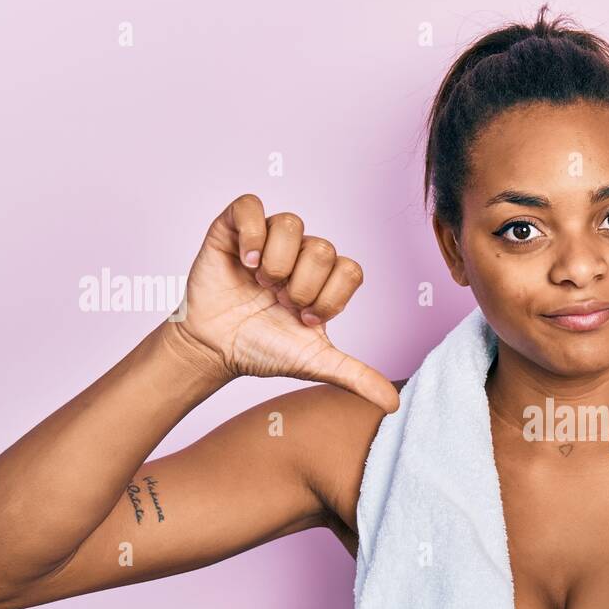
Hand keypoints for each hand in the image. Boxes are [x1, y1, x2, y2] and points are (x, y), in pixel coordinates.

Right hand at [167, 193, 400, 412]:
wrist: (215, 348)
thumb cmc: (263, 349)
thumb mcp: (315, 361)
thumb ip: (356, 375)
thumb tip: (394, 404)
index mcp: (325, 278)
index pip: (351, 269)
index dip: (329, 297)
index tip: (305, 318)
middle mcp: (300, 253)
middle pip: (322, 248)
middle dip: (300, 286)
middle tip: (278, 302)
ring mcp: (268, 238)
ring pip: (292, 224)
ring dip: (277, 262)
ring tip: (260, 283)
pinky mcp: (234, 227)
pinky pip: (251, 204)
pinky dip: (252, 233)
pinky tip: (245, 263)